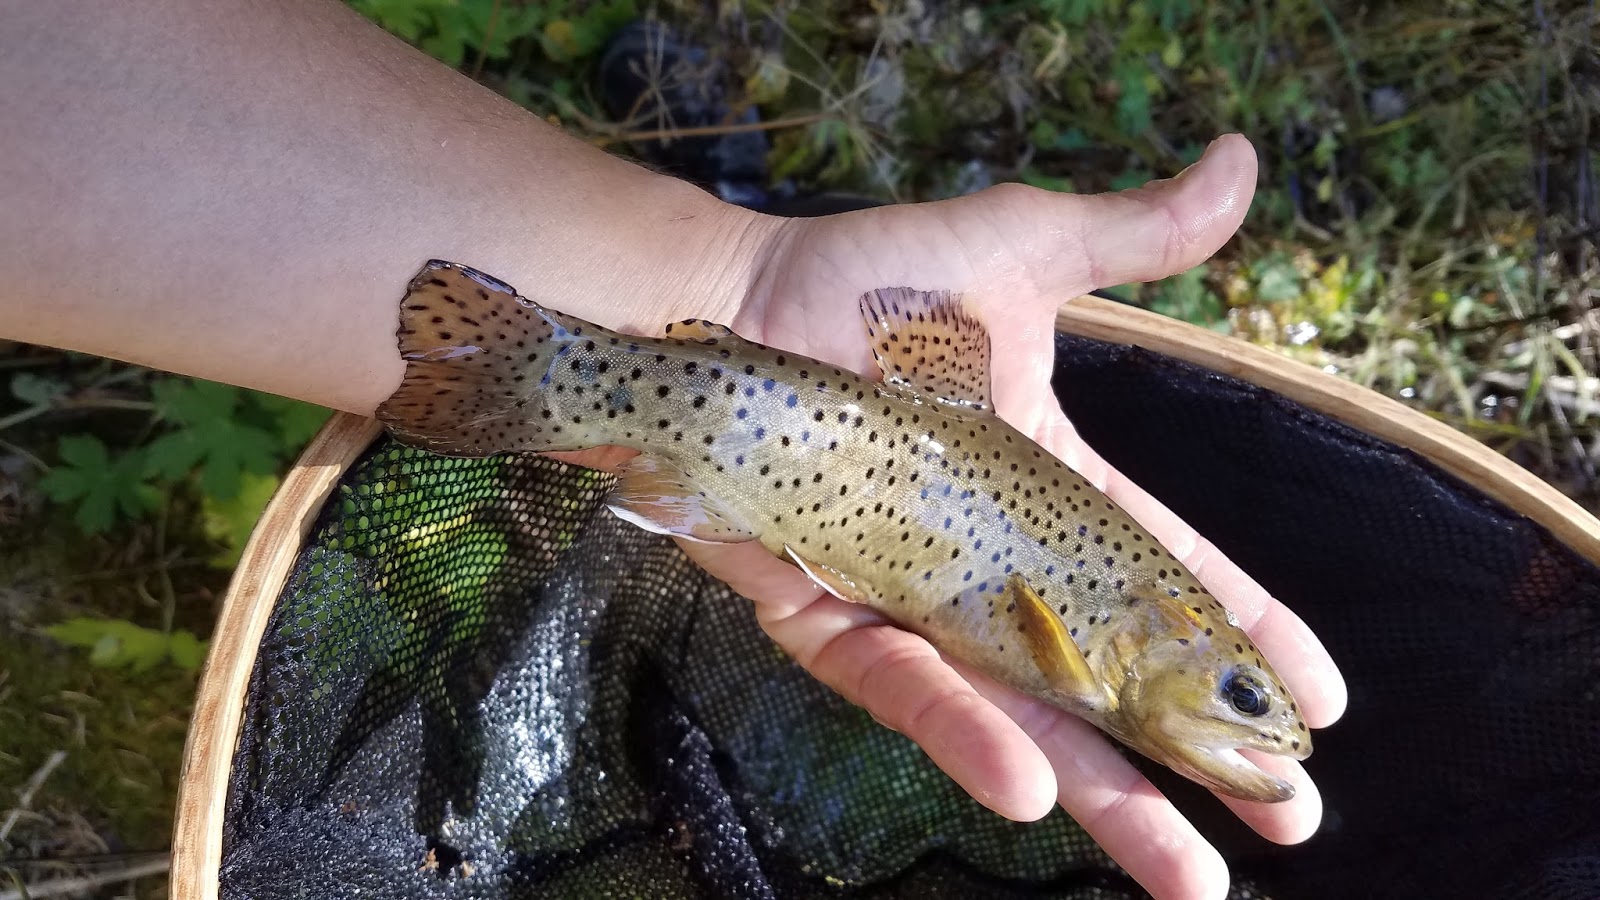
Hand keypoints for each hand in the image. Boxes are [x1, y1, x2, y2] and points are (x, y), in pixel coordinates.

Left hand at [672, 135, 1345, 899]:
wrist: (725, 303)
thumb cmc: (865, 279)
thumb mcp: (1020, 250)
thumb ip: (1132, 236)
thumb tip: (1246, 164)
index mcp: (1052, 491)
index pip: (1168, 575)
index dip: (1243, 635)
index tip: (1320, 705)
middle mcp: (994, 563)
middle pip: (1114, 678)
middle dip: (1200, 754)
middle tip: (1292, 826)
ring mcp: (917, 601)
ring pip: (1024, 717)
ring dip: (1111, 797)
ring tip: (1195, 877)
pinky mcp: (833, 617)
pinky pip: (907, 690)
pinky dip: (968, 736)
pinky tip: (1037, 792)